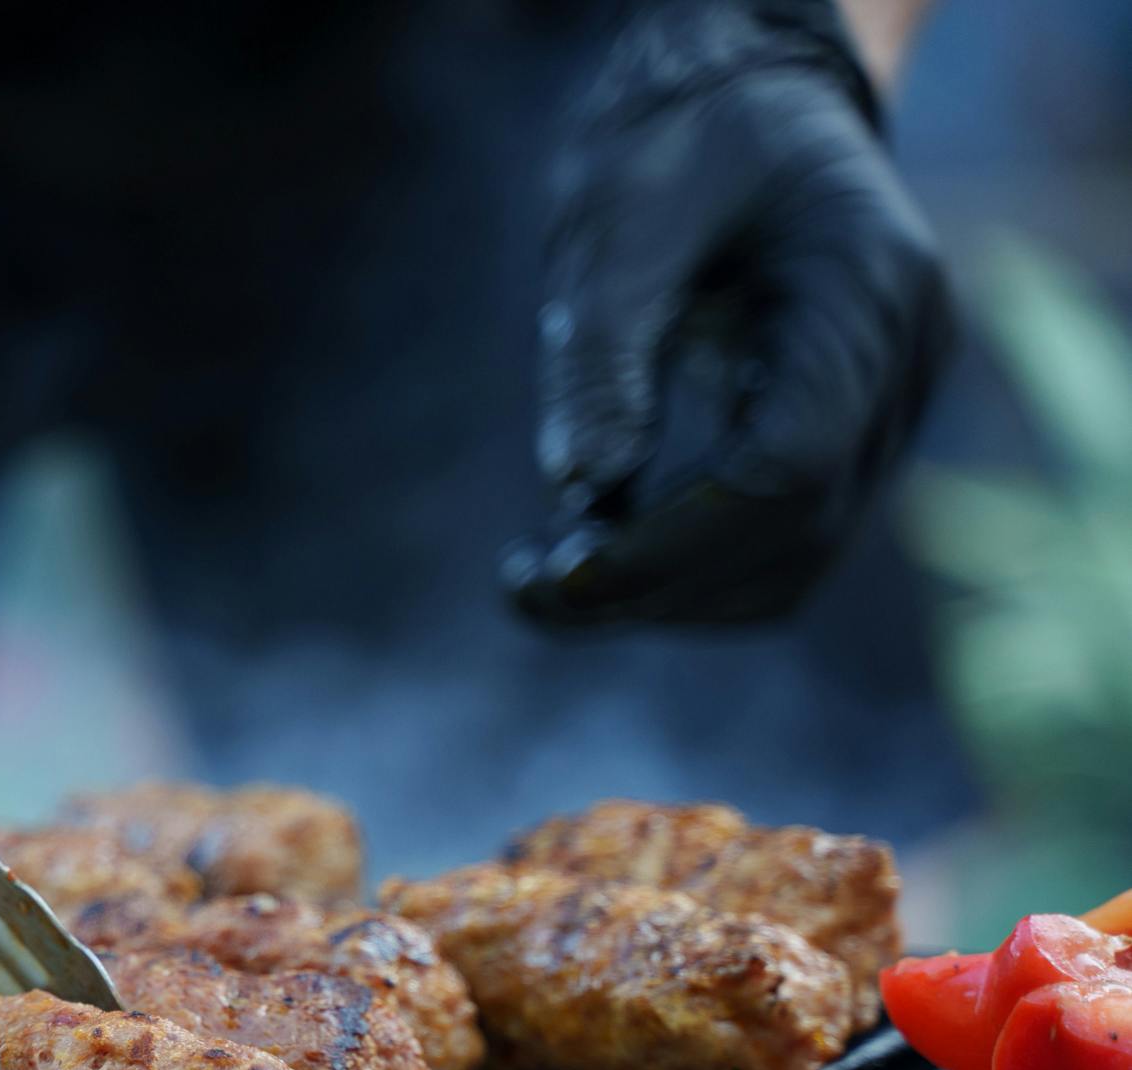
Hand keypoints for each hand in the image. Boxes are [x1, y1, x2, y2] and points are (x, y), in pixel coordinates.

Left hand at [503, 0, 953, 626]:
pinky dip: (692, 573)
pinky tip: (597, 556)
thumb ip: (602, 353)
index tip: (558, 572)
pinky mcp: (853, 440)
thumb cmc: (679, 145)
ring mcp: (893, 407)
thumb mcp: (621, 221)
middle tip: (526, 592)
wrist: (747, 109)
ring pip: (798, 562)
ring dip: (670, 598)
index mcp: (866, 287)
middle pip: (798, 532)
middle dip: (656, 585)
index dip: (672, 543)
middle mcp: (905, 359)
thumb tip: (581, 489)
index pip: (787, 468)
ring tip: (545, 584)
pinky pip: (786, 545)